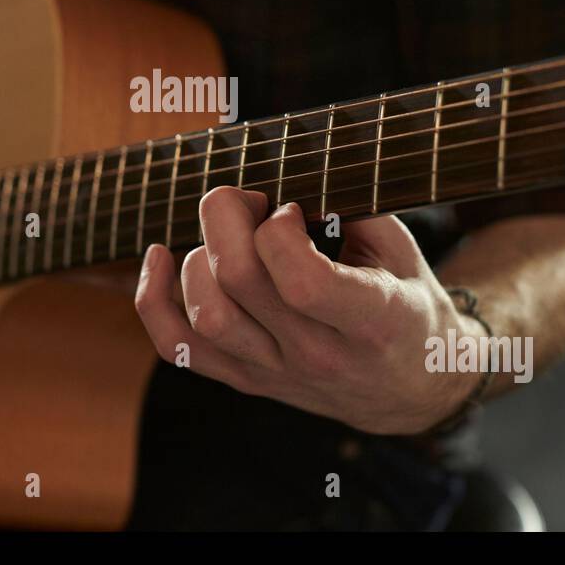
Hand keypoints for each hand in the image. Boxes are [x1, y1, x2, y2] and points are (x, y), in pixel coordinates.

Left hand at [133, 187, 483, 434]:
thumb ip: (355, 208)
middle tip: (249, 203)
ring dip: (198, 256)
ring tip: (227, 238)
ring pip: (205, 316)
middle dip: (227, 217)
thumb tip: (293, 175)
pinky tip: (160, 258)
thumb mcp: (403, 251)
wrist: (410, 389)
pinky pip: (178, 347)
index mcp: (371, 320)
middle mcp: (319, 354)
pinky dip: (153, 299)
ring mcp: (276, 372)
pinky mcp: (245, 379)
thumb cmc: (406, 305)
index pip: (302, 281)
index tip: (289, 209)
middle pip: (238, 281)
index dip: (279, 228)